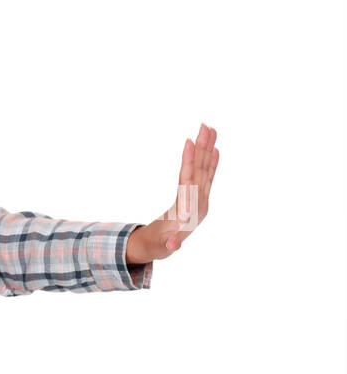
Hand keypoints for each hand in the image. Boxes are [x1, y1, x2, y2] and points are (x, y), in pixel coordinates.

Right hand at [127, 122, 219, 263]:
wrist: (165, 247)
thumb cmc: (160, 245)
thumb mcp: (163, 246)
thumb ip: (169, 245)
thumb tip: (173, 245)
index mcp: (190, 209)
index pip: (189, 180)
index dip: (190, 161)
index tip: (190, 141)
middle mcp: (200, 201)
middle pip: (202, 170)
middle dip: (203, 148)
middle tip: (206, 126)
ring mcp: (201, 197)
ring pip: (205, 169)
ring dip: (208, 148)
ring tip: (210, 129)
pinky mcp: (199, 196)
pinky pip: (206, 176)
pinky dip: (211, 162)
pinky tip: (214, 148)